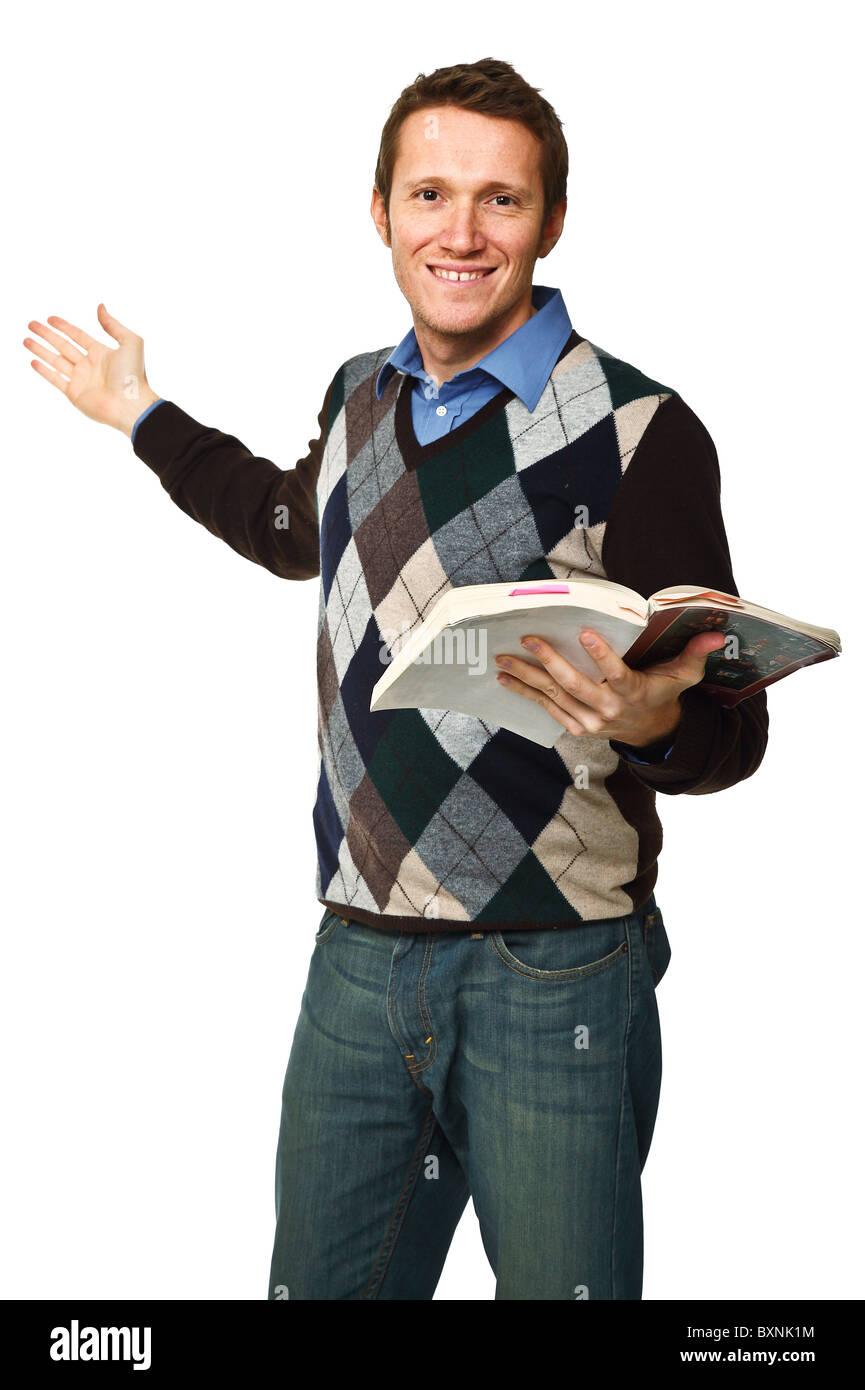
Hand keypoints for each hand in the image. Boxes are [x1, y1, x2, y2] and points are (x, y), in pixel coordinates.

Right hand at [23, 304, 158, 435]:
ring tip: (26, 340)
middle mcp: (89, 365)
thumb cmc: (133, 375)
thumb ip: (113, 325)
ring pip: (55, 360)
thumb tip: (100, 307)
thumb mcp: (130, 342)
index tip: (50, 318)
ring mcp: (81, 380)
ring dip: (40, 350)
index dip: (64, 326)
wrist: (130, 405)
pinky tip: (33, 361)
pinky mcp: (74, 394)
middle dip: (46, 335)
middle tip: (31, 324)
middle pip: (63, 346)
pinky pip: (55, 379)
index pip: (78, 336)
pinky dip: (44, 370)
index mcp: (101, 353)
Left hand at [494, 627, 727, 747]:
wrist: (652, 732)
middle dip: (550, 662)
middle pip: (575, 685)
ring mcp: (589, 721)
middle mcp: (609, 710)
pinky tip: (506, 679)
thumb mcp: (684, 675)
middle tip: (528, 639)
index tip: (584, 633)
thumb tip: (717, 632)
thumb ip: (696, 653)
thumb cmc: (664, 692)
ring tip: (503, 659)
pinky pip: (547, 708)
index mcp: (634, 692)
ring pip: (554, 697)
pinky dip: (526, 693)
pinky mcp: (576, 726)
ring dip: (526, 678)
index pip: (617, 674)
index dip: (601, 655)